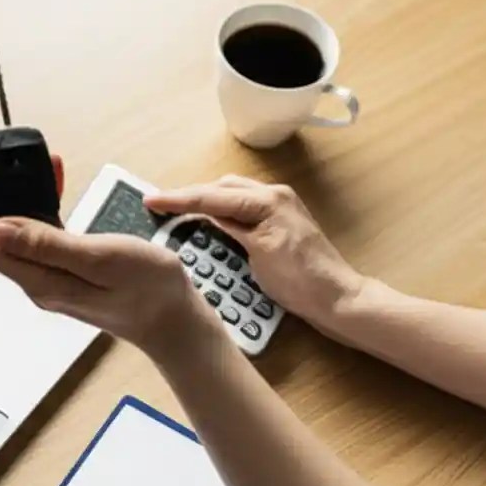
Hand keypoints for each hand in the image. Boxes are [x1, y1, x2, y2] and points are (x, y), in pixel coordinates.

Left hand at [0, 155, 215, 354]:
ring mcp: (52, 276)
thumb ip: (47, 244)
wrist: (174, 319)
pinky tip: (56, 184)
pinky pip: (42, 235)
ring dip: (16, 196)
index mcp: (39, 280)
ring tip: (27, 163)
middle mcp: (38, 281)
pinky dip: (42, 206)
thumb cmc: (147, 290)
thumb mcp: (98, 258)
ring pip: (16, 233)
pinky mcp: (68, 270)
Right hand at [145, 176, 364, 332]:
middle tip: (161, 208)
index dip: (178, 199)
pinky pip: (240, 207)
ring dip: (205, 202)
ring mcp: (277, 207)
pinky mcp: (277, 221)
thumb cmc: (300, 280)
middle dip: (190, 196)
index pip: (213, 196)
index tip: (150, 200)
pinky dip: (220, 212)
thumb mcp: (259, 252)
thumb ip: (231, 226)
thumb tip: (205, 212)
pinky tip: (207, 223)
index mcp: (267, 200)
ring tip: (178, 215)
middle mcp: (272, 195)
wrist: (334, 297)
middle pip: (220, 187)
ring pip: (230, 194)